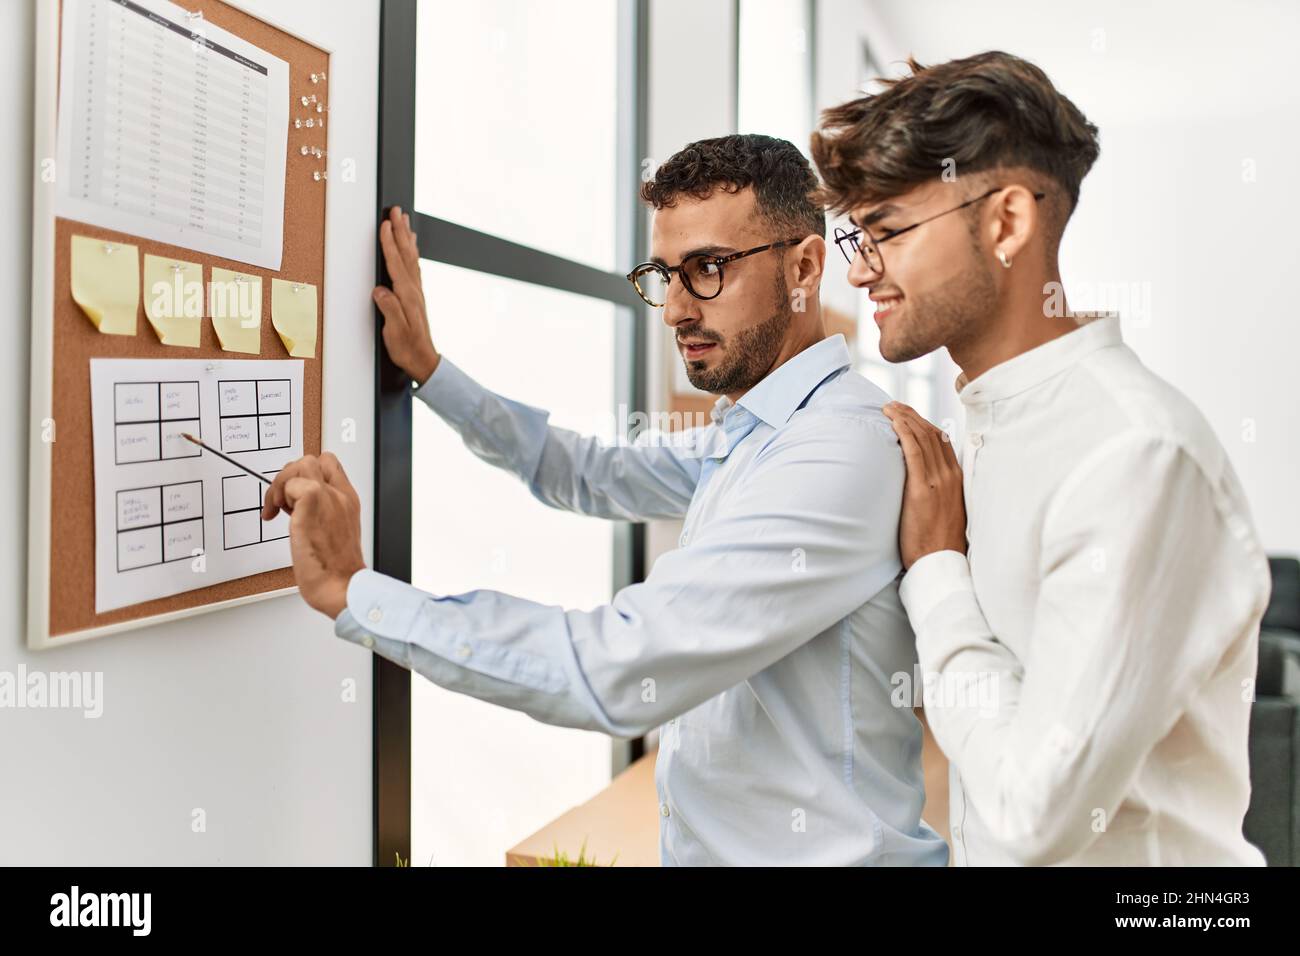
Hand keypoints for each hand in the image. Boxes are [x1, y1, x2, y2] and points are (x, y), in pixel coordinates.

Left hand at [262, 452, 366, 618]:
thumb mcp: (335, 534)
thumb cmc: (336, 571)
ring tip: (280, 508)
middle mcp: (340, 496)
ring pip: (301, 464)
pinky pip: (292, 483)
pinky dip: (279, 497)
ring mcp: (328, 499)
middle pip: (312, 459)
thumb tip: (299, 512)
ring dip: (283, 483)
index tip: (293, 495)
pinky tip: (277, 516)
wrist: (342, 587)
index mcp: (348, 500)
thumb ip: (322, 516)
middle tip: (282, 502)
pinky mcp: (312, 506)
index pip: (329, 465)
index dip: (306, 473)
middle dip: (290, 476)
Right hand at [373, 205, 439, 384]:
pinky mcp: (416, 296)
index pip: (396, 263)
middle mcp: (414, 290)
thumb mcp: (395, 331)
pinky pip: (414, 266)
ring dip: (407, 237)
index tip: (385, 224)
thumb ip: (389, 309)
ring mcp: (416, 292)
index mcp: (406, 295)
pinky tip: (411, 247)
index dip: (389, 242)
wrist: (424, 360)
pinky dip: (411, 252)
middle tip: (397, 211)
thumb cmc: (408, 347)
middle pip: (406, 254)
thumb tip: (379, 290)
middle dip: (400, 231)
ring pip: (411, 257)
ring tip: (404, 221)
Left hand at [882, 402, 967, 569]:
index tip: (908, 415)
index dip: (924, 424)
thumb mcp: (944, 512)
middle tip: (893, 405)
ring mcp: (939, 481)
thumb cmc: (939, 543)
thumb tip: (920, 484)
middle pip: (932, 434)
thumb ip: (937, 493)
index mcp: (957, 479)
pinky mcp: (923, 489)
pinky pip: (914, 451)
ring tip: (888, 408)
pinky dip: (904, 432)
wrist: (941, 563)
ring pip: (923, 438)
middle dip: (912, 416)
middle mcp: (950, 476)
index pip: (942, 441)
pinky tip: (892, 421)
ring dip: (904, 418)